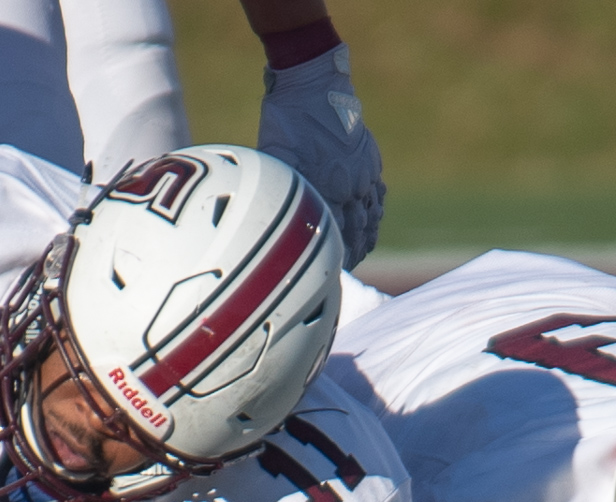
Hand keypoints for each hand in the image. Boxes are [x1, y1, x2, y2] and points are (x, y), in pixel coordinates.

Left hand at [258, 45, 384, 267]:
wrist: (313, 84)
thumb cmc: (285, 121)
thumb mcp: (274, 157)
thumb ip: (281, 187)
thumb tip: (270, 216)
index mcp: (324, 186)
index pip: (334, 231)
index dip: (335, 252)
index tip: (332, 270)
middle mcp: (348, 183)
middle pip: (356, 227)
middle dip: (353, 249)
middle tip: (349, 267)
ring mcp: (362, 170)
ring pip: (370, 212)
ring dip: (368, 234)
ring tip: (364, 250)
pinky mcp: (368, 158)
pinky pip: (377, 191)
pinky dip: (377, 208)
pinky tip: (375, 218)